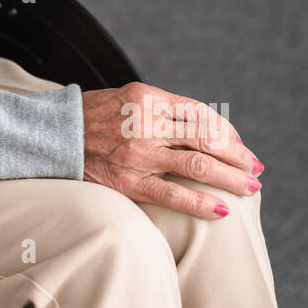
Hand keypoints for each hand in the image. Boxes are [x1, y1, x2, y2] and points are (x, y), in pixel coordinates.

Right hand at [82, 81, 263, 217]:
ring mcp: (139, 153)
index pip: (201, 114)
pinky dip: (200, 203)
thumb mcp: (126, 98)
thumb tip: (198, 128)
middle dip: (238, 155)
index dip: (228, 132)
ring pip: (198, 165)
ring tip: (249, 187)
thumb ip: (159, 109)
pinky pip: (173, 195)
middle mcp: (146, 122)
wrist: (52, 136)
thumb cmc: (91, 117)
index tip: (240, 146)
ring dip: (230, 178)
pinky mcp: (128, 181)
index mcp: (148, 97)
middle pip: (207, 138)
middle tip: (255, 168)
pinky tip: (220, 210)